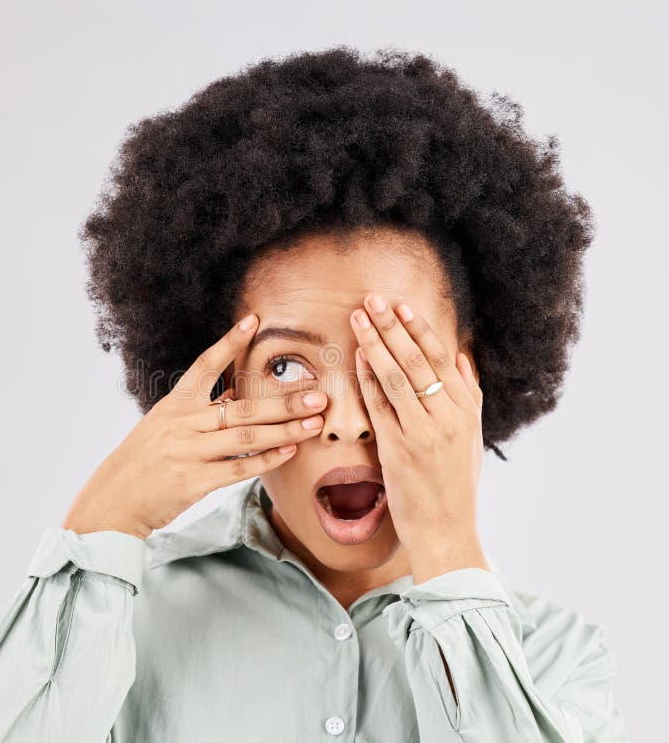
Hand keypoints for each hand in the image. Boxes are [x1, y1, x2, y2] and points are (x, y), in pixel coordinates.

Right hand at [62, 313, 327, 539]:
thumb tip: (232, 393)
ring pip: (246, 437)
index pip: (206, 365)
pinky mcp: (194, 481)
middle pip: (242, 407)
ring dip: (284, 430)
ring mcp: (189, 452)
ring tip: (314, 422)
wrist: (113, 501)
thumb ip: (198, 410)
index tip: (255, 321)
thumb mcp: (163, 426)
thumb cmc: (141, 461)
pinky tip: (289, 452)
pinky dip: (266, 460)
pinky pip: (238, 469)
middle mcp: (183, 423)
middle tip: (318, 395)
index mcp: (175, 405)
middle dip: (284, 401)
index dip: (230, 342)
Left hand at [349, 292, 488, 582]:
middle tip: (373, 299)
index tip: (402, 305)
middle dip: (393, 326)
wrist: (447, 530)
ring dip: (375, 344)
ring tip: (359, 318)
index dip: (420, 329)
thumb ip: (470, 396)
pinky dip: (368, 379)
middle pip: (418, 360)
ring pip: (397, 377)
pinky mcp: (399, 449)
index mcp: (467, 411)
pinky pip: (380, 406)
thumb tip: (462, 357)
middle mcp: (449, 417)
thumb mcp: (472, 438)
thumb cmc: (456, 485)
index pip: (442, 358)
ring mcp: (423, 433)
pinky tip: (357, 357)